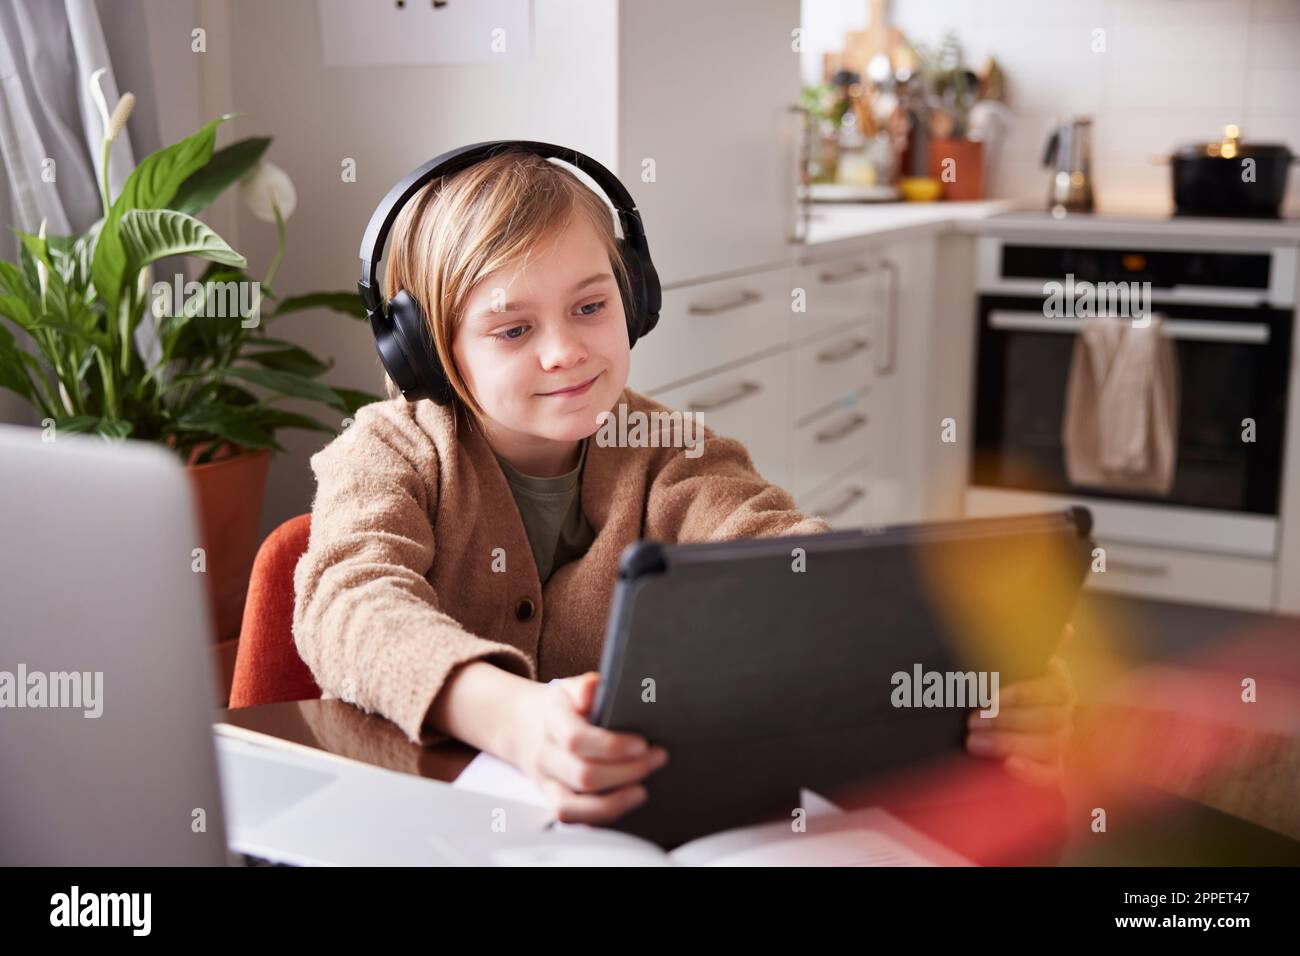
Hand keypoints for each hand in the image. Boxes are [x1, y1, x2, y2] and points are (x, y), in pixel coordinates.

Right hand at [506, 671, 668, 824]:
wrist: (526, 724)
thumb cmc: (565, 705)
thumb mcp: (573, 687)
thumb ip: (587, 687)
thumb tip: (592, 689)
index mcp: (551, 719)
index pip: (576, 739)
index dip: (612, 747)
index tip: (643, 744)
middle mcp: (545, 754)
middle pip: (582, 775)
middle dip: (627, 771)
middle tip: (657, 758)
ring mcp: (546, 780)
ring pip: (571, 805)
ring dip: (613, 802)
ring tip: (642, 790)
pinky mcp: (552, 798)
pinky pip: (569, 817)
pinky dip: (599, 815)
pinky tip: (625, 802)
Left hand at [964, 624, 1076, 785]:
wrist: (980, 708)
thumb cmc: (994, 678)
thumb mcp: (1005, 657)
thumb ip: (1031, 642)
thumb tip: (1066, 629)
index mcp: (1057, 681)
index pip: (1052, 691)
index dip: (1021, 695)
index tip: (990, 697)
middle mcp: (1063, 711)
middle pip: (1050, 721)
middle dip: (1007, 721)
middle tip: (972, 720)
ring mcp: (1058, 740)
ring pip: (1048, 746)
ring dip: (1008, 743)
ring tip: (973, 741)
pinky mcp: (1050, 766)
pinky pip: (1050, 774)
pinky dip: (1031, 772)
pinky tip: (1008, 766)